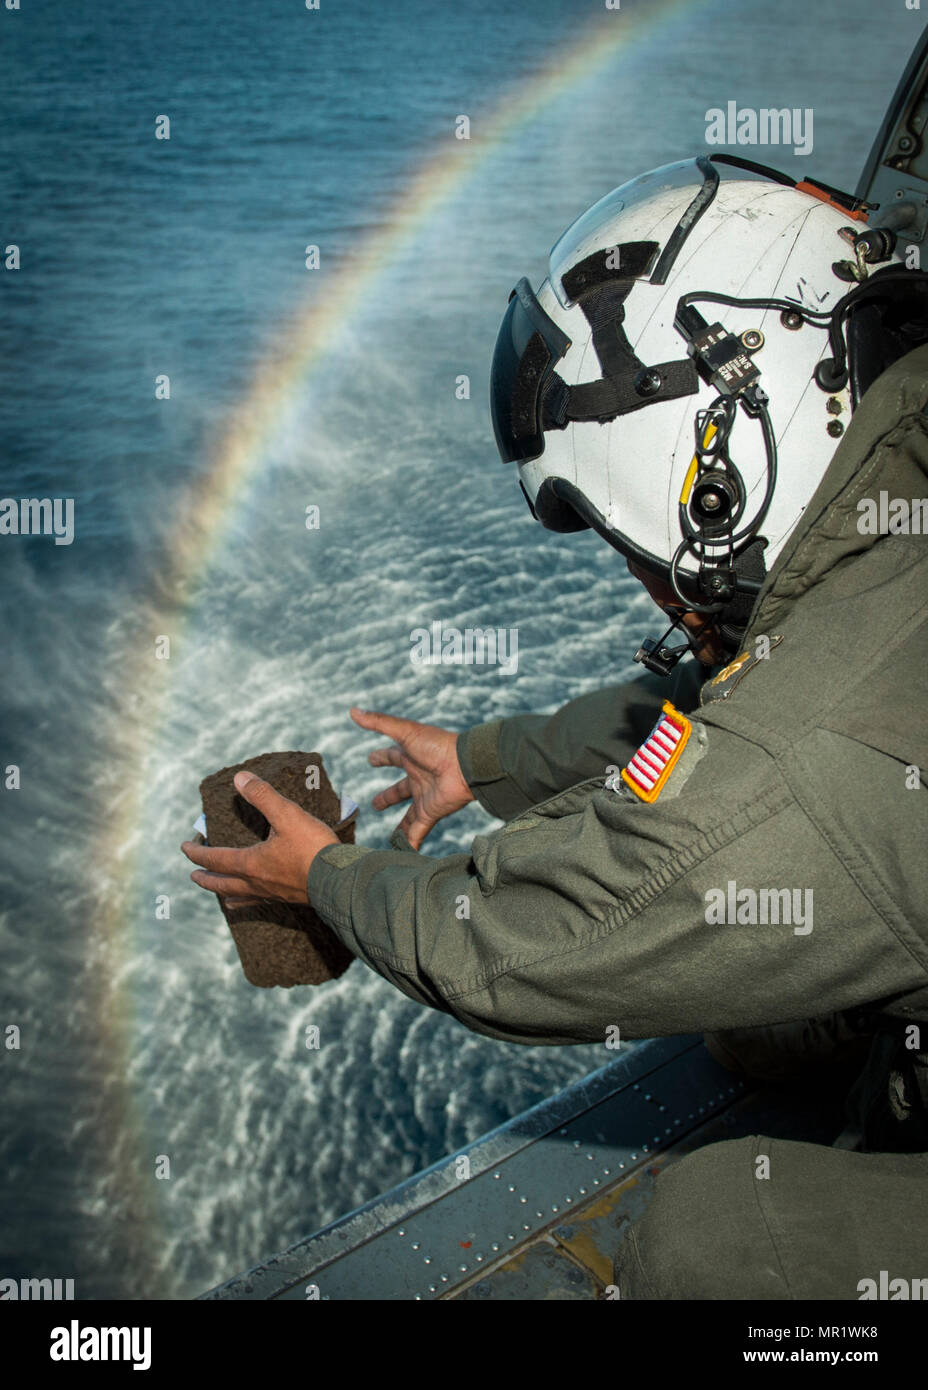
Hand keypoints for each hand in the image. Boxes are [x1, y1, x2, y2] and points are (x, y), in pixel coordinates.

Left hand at [181, 770, 338, 904]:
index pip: (215, 859)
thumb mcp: (287, 815)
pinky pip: (261, 902)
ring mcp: (272, 893)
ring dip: (224, 892)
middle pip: (221, 883)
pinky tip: (257, 899)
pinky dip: (250, 901)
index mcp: (250, 863)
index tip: (184, 847)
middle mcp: (256, 882)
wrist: (339, 880)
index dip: (197, 852)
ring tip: (221, 895)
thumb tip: (240, 778)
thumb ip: (263, 796)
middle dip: (205, 878)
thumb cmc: (312, 848)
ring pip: (239, 896)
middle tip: (193, 874)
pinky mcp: (288, 899)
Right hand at [350, 706, 474, 849]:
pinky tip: (403, 853)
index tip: (371, 760)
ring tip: (390, 836)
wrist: (466, 766)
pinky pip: (418, 830)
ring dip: (401, 826)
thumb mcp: (404, 732)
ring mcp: (425, 796)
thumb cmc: (437, 745)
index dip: (381, 758)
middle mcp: (418, 777)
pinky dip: (411, 842)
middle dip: (388, 797)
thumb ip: (379, 723)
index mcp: (411, 756)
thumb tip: (353, 711)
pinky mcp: (431, 811)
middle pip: (399, 790)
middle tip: (375, 804)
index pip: (392, 756)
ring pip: (409, 815)